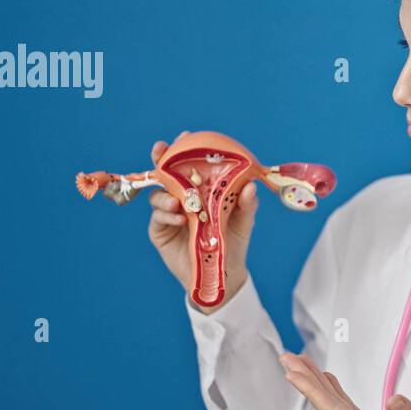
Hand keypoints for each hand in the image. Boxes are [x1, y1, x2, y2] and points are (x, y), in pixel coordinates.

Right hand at [147, 130, 258, 313]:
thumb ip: (247, 205)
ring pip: (158, 195)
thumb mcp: (243, 222)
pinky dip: (167, 215)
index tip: (184, 136)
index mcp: (201, 189)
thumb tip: (252, 186)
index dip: (184, 149)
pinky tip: (179, 219)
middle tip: (160, 150)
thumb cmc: (233, 243)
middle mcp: (182, 197)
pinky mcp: (160, 230)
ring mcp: (169, 212)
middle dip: (161, 159)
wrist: (222, 274)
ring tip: (177, 202)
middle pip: (166, 173)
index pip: (190, 164)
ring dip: (165, 194)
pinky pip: (158, 217)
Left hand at [278, 352, 410, 409]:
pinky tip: (328, 382)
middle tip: (288, 359)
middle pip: (328, 409)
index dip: (313, 391)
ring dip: (317, 385)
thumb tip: (394, 399)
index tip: (294, 373)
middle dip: (307, 382)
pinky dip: (334, 393)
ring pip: (334, 408)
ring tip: (302, 365)